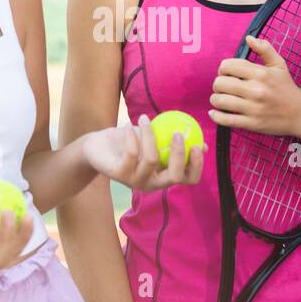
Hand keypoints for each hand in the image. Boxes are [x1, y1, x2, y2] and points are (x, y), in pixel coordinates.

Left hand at [82, 116, 205, 190]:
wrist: (97, 147)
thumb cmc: (131, 142)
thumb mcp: (155, 140)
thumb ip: (175, 142)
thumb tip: (203, 143)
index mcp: (165, 176)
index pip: (189, 179)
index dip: (197, 166)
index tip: (197, 145)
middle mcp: (152, 183)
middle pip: (175, 176)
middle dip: (179, 154)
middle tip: (177, 133)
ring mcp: (136, 181)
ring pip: (152, 159)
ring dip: (150, 135)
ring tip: (144, 118)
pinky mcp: (119, 175)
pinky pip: (132, 154)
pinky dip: (132, 137)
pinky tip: (129, 125)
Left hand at [208, 35, 300, 136]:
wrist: (300, 114)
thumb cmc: (286, 88)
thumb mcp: (279, 65)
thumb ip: (265, 49)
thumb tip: (249, 38)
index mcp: (261, 73)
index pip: (228, 66)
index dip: (223, 68)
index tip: (227, 73)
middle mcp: (256, 90)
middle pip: (220, 83)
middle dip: (218, 84)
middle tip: (223, 87)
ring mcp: (253, 108)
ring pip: (220, 101)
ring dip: (215, 99)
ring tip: (220, 99)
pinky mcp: (252, 123)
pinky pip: (226, 120)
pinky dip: (216, 116)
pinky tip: (215, 112)